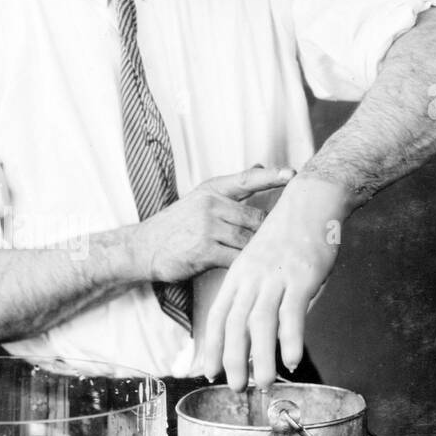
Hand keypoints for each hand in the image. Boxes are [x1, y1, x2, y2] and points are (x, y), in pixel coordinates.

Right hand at [132, 165, 294, 282]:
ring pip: (249, 240)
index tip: (292, 173)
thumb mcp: (200, 198)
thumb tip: (260, 165)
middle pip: (255, 217)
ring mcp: (207, 227)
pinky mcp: (204, 251)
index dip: (271, 176)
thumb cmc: (176, 225)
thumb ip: (232, 187)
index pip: (247, 180)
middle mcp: (210, 205)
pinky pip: (236, 258)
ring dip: (255, 252)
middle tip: (274, 243)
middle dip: (265, 233)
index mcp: (212, 190)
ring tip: (259, 259)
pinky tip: (244, 270)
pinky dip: (244, 266)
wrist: (144, 247)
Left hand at [202, 174, 352, 390]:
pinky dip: (290, 339)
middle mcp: (252, 277)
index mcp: (239, 274)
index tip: (209, 370)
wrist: (311, 200)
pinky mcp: (301, 276)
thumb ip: (262, 295)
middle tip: (234, 388)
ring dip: (261, 358)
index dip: (212, 345)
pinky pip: (293, 313)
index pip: (218, 315)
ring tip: (263, 384)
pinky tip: (290, 360)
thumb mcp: (264, 263)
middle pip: (234, 324)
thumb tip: (268, 331)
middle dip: (232, 360)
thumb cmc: (289, 235)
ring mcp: (275, 276)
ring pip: (261, 323)